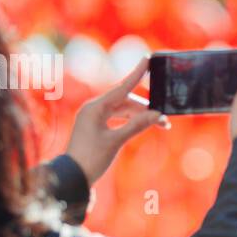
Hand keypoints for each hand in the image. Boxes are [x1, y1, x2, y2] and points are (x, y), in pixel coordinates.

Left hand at [64, 58, 165, 184]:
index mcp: (95, 108)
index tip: (147, 59)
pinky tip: (141, 126)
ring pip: (122, 110)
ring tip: (158, 125)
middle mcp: (93, 109)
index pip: (122, 88)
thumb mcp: (116, 141)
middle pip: (125, 101)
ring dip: (139, 116)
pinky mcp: (95, 127)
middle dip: (145, 109)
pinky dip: (130, 121)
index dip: (136, 74)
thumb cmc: (91, 158)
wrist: (73, 177)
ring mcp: (93, 117)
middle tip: (164, 121)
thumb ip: (136, 125)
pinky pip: (116, 118)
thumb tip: (156, 114)